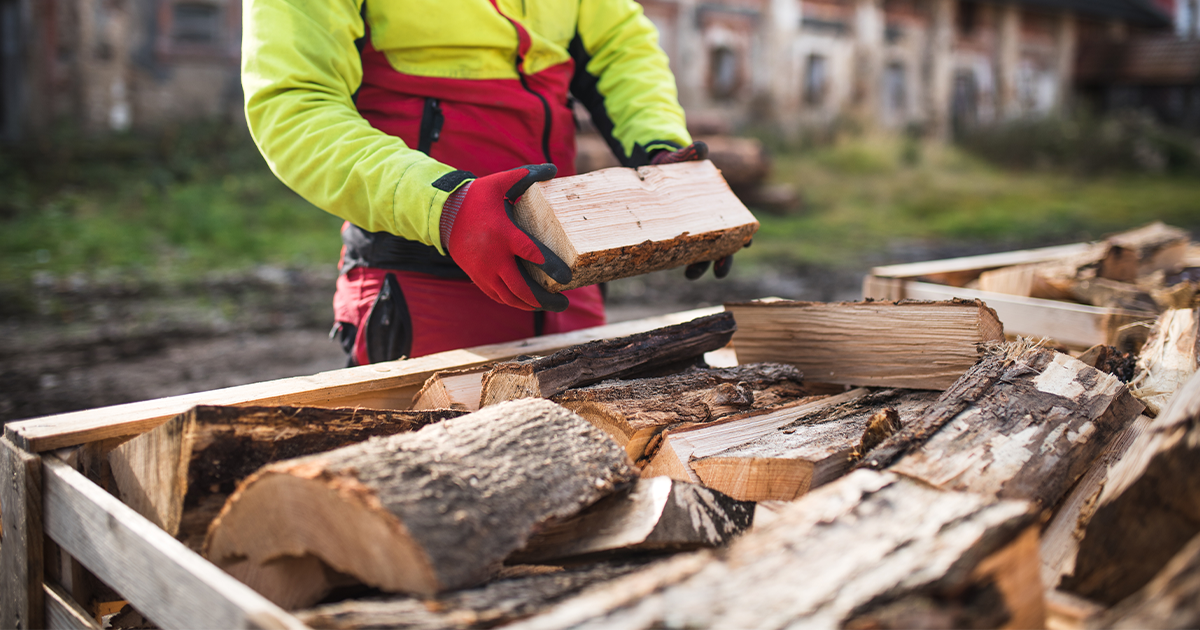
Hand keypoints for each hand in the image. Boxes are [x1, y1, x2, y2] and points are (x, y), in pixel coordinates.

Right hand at [441, 165, 571, 311]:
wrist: (443, 214)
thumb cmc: (476, 198)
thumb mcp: (499, 182)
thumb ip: (526, 175)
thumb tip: (553, 168)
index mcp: (505, 234)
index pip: (533, 255)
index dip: (551, 268)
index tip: (567, 278)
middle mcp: (495, 257)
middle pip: (523, 288)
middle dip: (545, 299)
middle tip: (564, 302)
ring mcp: (484, 271)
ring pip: (510, 297)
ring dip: (530, 304)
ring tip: (548, 304)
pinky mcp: (477, 277)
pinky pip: (497, 296)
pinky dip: (513, 302)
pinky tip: (527, 303)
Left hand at [649, 141, 734, 279]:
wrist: (656, 168)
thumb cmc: (677, 163)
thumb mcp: (685, 156)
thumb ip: (693, 152)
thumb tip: (701, 147)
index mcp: (720, 206)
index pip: (738, 225)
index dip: (743, 237)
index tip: (745, 245)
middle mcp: (709, 222)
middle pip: (722, 246)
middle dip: (723, 261)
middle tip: (720, 272)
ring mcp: (692, 229)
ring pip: (702, 253)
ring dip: (700, 266)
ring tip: (691, 275)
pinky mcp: (673, 233)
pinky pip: (680, 251)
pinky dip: (679, 260)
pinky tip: (672, 267)